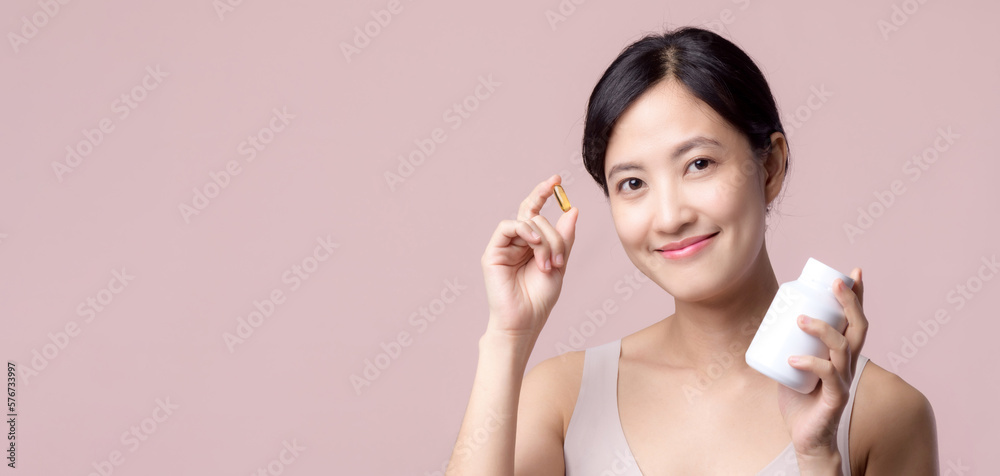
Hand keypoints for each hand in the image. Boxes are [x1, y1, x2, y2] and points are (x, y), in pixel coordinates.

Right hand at [481, 174, 578, 340]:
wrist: (524, 322)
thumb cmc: (540, 299)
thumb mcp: (560, 263)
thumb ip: (564, 238)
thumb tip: (572, 210)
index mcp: (531, 243)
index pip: (535, 211)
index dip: (544, 193)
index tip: (556, 179)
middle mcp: (516, 241)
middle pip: (534, 215)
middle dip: (553, 234)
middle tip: (560, 259)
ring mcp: (503, 246)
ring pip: (526, 221)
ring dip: (543, 240)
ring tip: (548, 264)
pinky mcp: (493, 253)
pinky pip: (508, 227)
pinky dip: (524, 231)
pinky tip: (534, 245)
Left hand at [777, 267, 867, 458]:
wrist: (808, 438)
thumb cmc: (800, 400)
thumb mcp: (793, 364)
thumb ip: (787, 344)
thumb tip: (769, 318)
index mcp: (842, 354)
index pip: (854, 320)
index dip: (858, 296)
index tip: (854, 272)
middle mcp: (849, 364)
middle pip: (858, 328)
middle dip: (850, 302)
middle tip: (835, 284)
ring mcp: (844, 381)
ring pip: (842, 348)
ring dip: (823, 329)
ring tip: (801, 318)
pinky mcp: (835, 399)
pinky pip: (827, 376)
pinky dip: (810, 363)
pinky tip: (793, 359)